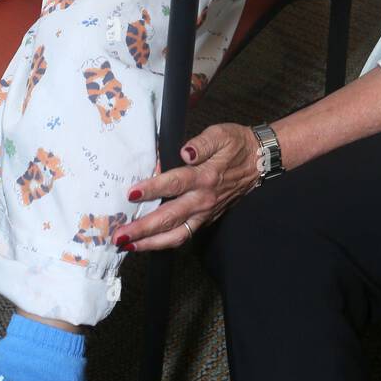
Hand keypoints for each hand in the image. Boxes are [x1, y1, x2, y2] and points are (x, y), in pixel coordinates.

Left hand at [112, 123, 263, 251]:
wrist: (260, 161)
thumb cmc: (236, 145)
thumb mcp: (220, 134)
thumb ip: (201, 143)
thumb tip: (185, 151)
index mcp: (205, 176)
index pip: (174, 184)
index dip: (151, 189)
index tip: (131, 194)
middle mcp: (204, 199)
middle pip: (169, 217)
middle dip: (143, 229)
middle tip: (120, 235)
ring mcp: (206, 212)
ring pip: (177, 234)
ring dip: (152, 243)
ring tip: (129, 245)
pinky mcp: (207, 219)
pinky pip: (185, 235)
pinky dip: (165, 242)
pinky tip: (148, 243)